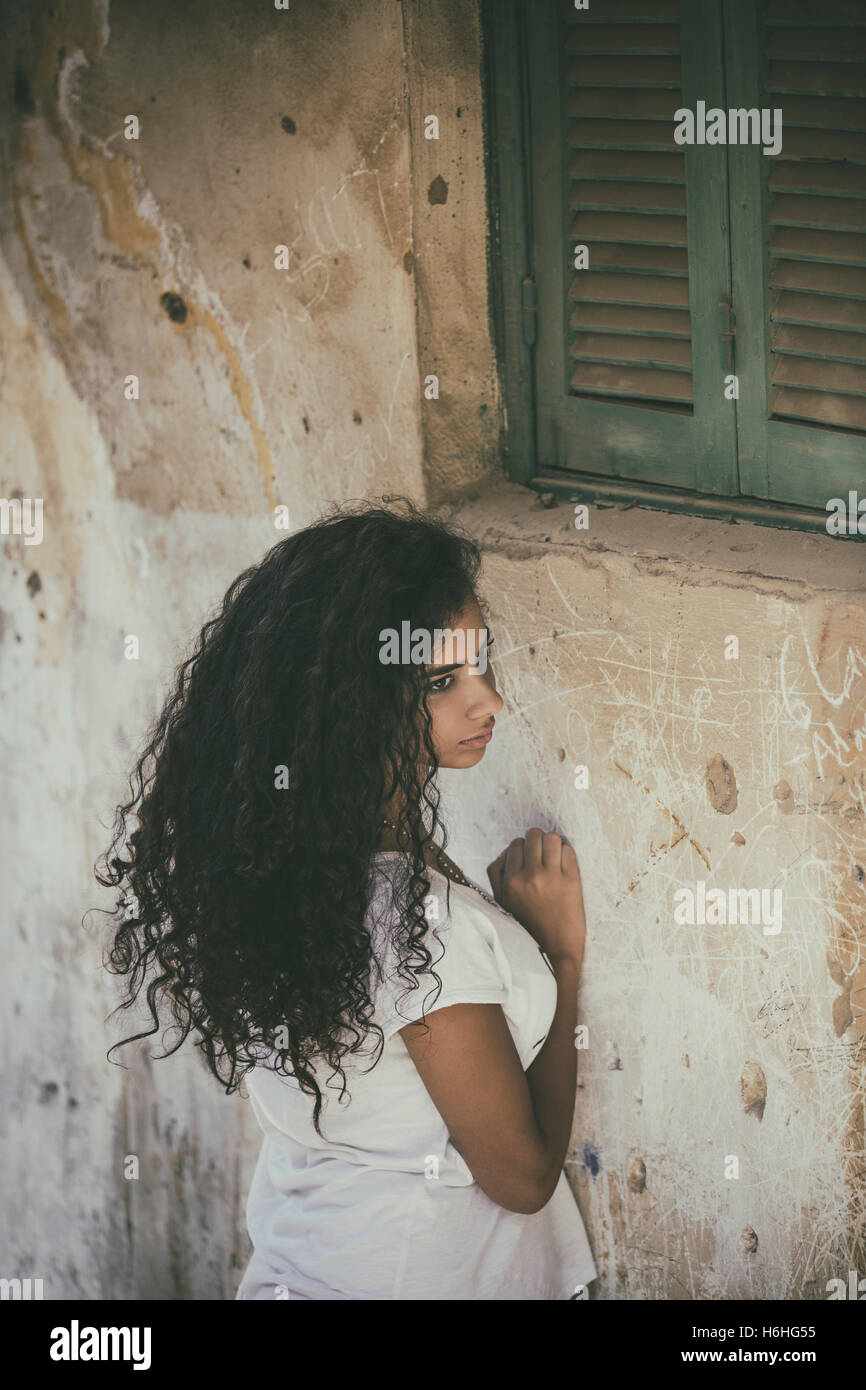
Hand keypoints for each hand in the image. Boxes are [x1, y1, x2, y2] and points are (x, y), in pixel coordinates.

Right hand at [486, 828, 585, 966]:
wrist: (554, 953)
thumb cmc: (527, 929)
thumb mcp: (502, 904)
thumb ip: (497, 875)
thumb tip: (506, 852)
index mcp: (511, 882)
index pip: (515, 844)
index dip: (523, 847)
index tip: (530, 856)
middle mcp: (530, 876)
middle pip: (533, 836)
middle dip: (538, 840)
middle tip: (543, 852)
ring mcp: (552, 878)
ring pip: (552, 839)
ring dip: (554, 844)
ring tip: (555, 856)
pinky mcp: (572, 881)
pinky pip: (569, 851)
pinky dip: (567, 853)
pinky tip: (565, 864)